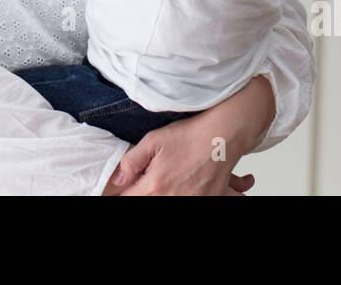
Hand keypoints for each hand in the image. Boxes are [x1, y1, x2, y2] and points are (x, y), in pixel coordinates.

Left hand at [101, 116, 256, 195]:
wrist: (222, 137)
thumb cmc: (191, 136)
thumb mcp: (153, 141)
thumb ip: (131, 162)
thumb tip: (118, 179)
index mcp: (155, 188)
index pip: (130, 198)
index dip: (128, 189)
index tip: (132, 183)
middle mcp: (172, 200)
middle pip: (148, 201)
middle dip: (146, 191)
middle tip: (153, 178)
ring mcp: (191, 202)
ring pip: (169, 203)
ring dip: (166, 193)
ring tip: (173, 179)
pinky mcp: (207, 201)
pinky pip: (193, 201)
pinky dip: (188, 194)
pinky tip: (188, 185)